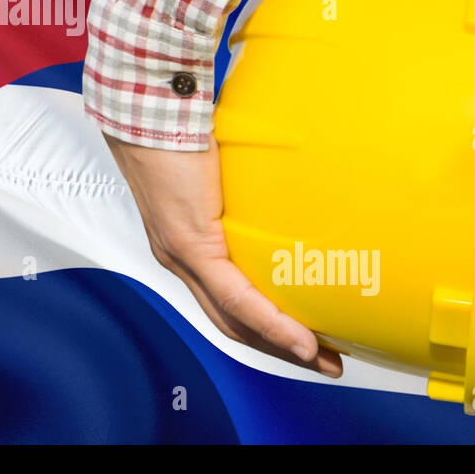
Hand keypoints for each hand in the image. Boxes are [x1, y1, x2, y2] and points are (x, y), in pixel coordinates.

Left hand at [104, 132, 341, 377]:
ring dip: (282, 347)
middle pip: (232, 324)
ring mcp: (183, 256)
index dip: (264, 329)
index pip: (225, 304)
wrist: (150, 111)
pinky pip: (235, 296)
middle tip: (324, 362)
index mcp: (185, 247)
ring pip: (235, 320)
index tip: (303, 341)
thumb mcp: (219, 170)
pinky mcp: (191, 244)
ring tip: (322, 360)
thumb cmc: (179, 129)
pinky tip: (301, 340)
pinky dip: (271, 323)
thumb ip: (243, 186)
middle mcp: (180, 261)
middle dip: (280, 350)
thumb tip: (285, 178)